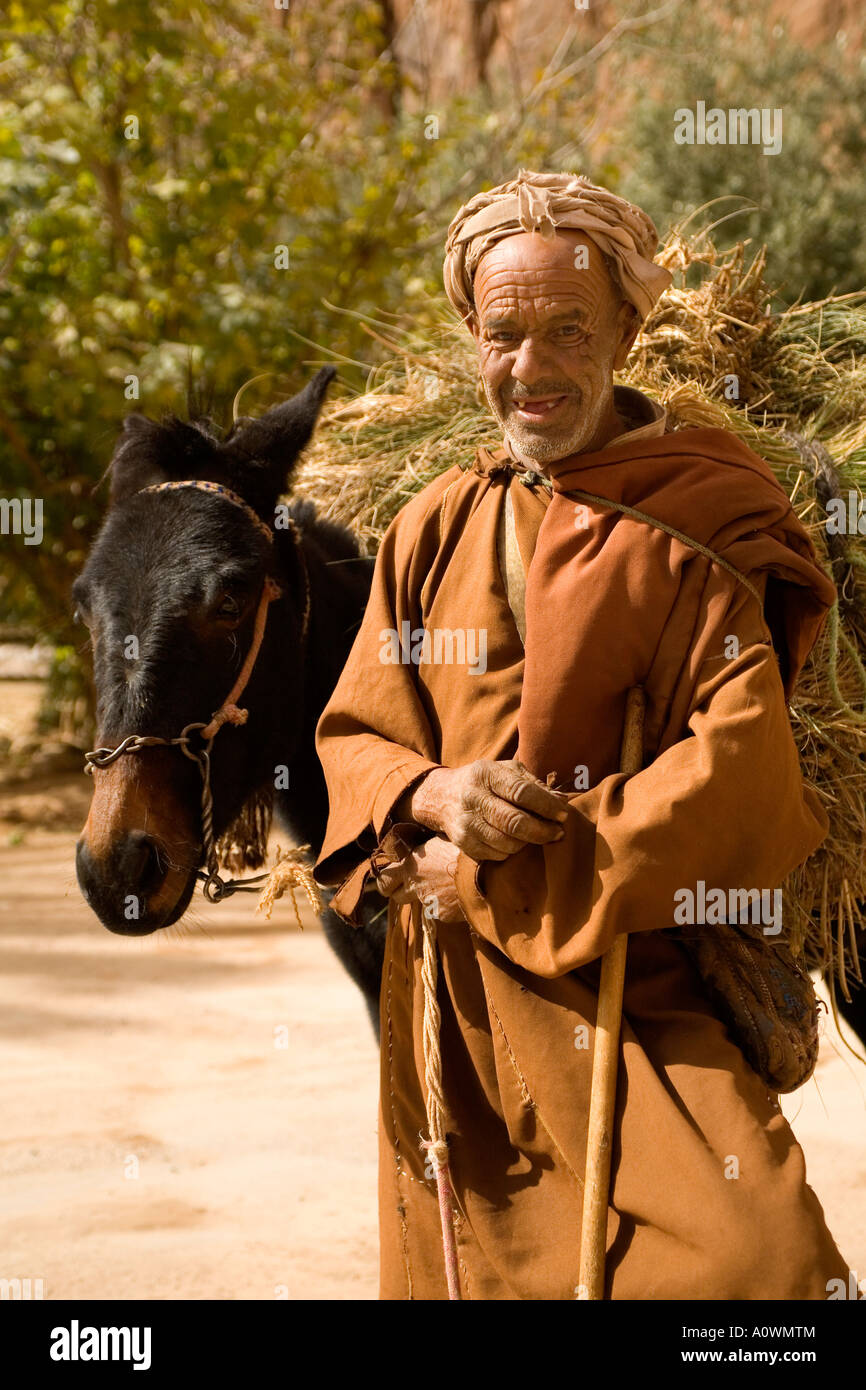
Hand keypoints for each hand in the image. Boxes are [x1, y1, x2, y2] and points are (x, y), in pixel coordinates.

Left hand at [375, 836, 464, 922]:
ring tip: (444, 884)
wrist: (486, 871)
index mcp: (411, 865)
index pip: (384, 878)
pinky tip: (458, 892)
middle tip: (410, 885)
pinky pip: (439, 910)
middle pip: (396, 896)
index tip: (390, 878)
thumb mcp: (439, 840)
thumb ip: (425, 848)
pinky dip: (445, 904)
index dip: (386, 880)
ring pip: (420, 903)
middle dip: (400, 891)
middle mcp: (415, 886)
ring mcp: (429, 903)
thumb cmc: (464, 849)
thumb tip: (421, 846)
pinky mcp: (443, 915)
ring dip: (427, 896)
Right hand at [399, 758, 567, 861]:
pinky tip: (515, 840)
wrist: (442, 796)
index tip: (563, 815)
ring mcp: (465, 822)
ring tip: (537, 835)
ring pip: (508, 843)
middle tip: (558, 833)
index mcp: (486, 774)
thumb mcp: (507, 771)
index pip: (521, 792)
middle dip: (542, 831)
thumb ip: (535, 785)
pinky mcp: (462, 842)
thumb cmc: (485, 782)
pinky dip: (512, 850)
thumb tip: (563, 801)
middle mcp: (472, 797)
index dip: (546, 806)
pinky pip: (497, 855)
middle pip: (514, 822)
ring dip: (529, 842)